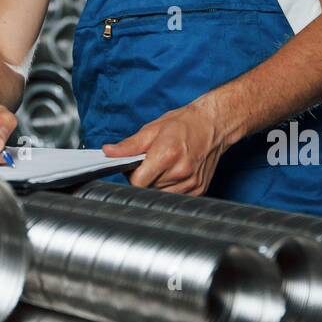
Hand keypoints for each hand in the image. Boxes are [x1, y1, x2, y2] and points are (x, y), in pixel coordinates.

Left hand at [101, 100, 228, 193]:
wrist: (214, 125)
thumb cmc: (185, 124)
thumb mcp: (153, 129)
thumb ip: (129, 145)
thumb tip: (108, 152)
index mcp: (167, 154)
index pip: (137, 182)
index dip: (131, 175)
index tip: (134, 166)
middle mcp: (181, 171)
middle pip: (148, 189)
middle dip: (144, 177)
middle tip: (150, 162)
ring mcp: (192, 183)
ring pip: (160, 195)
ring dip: (157, 184)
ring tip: (164, 166)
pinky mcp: (199, 190)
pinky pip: (175, 196)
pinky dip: (170, 187)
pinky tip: (174, 172)